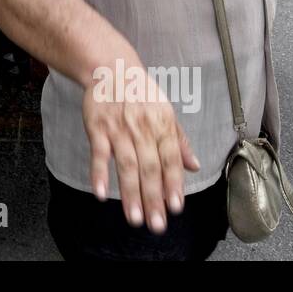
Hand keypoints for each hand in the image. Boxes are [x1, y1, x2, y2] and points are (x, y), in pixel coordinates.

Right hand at [82, 64, 199, 233]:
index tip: (175, 207)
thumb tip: (194, 166)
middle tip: (156, 224)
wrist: (111, 68)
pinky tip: (101, 192)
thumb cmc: (140, 92)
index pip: (170, 160)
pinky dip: (99, 173)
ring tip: (134, 218)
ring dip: (131, 193)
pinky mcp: (98, 127)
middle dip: (154, 198)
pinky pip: (99, 153)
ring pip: (127, 165)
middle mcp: (142, 129)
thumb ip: (179, 141)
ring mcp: (119, 128)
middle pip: (150, 168)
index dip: (173, 184)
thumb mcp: (166, 111)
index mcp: (162, 125)